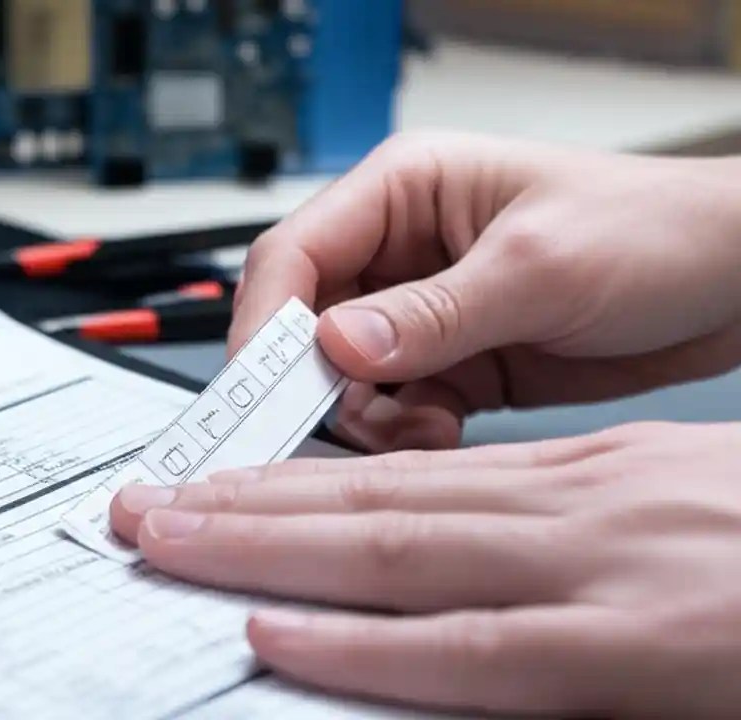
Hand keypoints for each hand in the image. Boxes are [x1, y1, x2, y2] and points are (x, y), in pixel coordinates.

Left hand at [109, 422, 740, 716]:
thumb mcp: (669, 517)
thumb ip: (561, 537)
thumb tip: (455, 574)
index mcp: (584, 476)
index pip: (405, 473)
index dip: (293, 483)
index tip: (210, 487)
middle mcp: (577, 506)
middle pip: (371, 498)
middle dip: (240, 502)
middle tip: (141, 506)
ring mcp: (602, 572)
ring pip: (393, 551)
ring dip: (262, 546)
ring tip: (167, 542)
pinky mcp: (636, 649)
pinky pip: (470, 649)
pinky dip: (365, 641)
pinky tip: (279, 630)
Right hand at [231, 133, 740, 450]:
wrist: (735, 283)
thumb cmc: (654, 231)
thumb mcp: (539, 267)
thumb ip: (433, 312)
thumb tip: (337, 345)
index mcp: (403, 191)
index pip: (295, 253)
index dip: (265, 321)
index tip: (260, 387)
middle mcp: (400, 253)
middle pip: (305, 323)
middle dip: (314, 380)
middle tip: (340, 423)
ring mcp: (423, 313)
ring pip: (343, 377)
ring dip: (367, 414)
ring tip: (423, 425)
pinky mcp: (452, 364)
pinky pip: (392, 408)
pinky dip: (404, 433)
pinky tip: (443, 431)